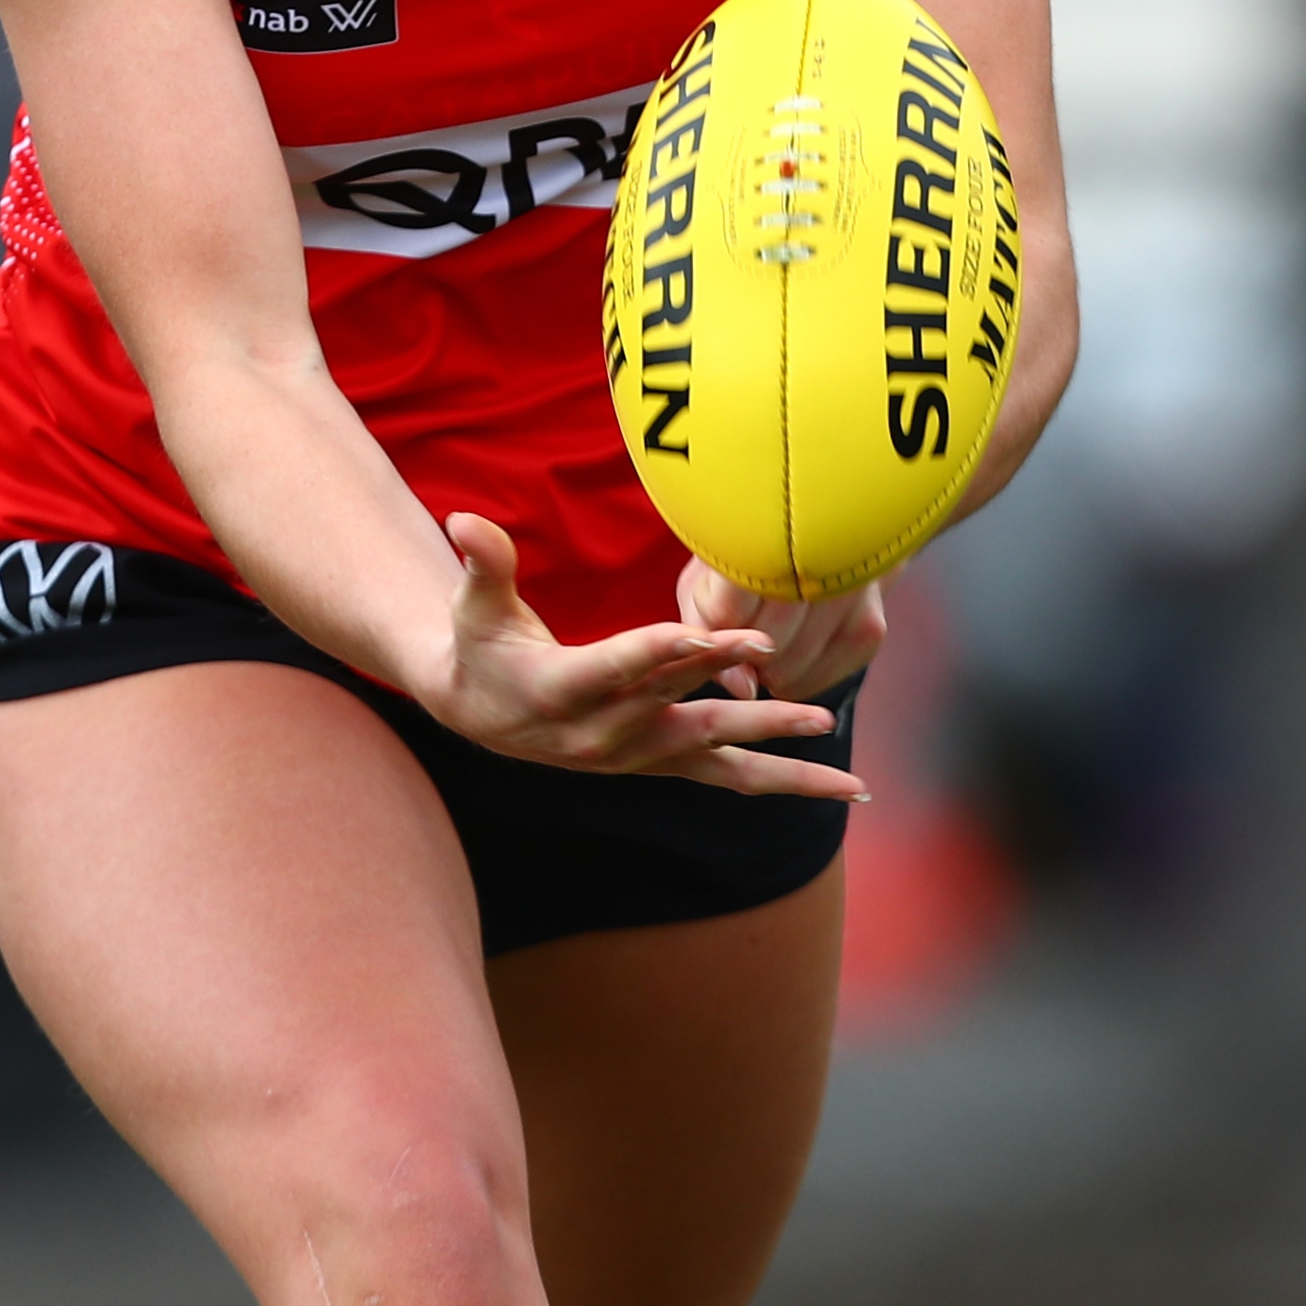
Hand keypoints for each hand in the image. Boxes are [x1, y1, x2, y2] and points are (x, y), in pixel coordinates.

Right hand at [420, 515, 863, 799]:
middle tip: (792, 681)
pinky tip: (843, 785)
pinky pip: (728, 777)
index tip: (712, 634)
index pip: (625, 665)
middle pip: (684, 703)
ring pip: (719, 754)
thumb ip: (484, 563)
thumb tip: (462, 520)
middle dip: (740, 689)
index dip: (670, 650)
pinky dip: (784, 781)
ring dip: (780, 756)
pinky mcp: (660, 762)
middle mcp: (607, 731)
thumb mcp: (475, 606)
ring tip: (841, 761)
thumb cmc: (480, 644)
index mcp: (566, 688)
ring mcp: (637, 753)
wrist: (479, 713)